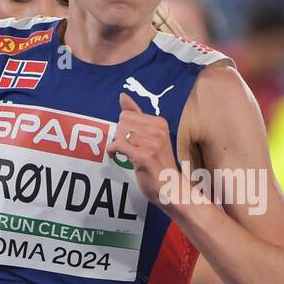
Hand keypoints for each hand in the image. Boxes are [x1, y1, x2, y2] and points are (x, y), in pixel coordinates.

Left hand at [107, 93, 174, 207]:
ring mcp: (151, 143)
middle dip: (118, 135)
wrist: (170, 186)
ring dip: (116, 144)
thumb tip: (122, 96)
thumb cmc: (158, 162)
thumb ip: (136, 115)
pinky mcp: (144, 156)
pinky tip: (117, 157)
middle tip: (125, 147)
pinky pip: (118, 145)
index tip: (128, 138)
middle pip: (121, 122)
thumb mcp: (150, 135)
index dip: (122, 127)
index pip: (127, 114)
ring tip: (123, 153)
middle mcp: (157, 130)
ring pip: (119, 133)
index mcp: (159, 122)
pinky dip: (113, 151)